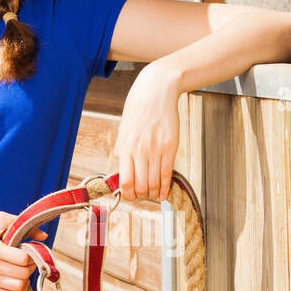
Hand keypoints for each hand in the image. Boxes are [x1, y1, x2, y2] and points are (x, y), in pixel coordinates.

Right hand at [0, 212, 46, 290]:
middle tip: (26, 263)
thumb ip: (21, 224)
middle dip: (29, 268)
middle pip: (23, 275)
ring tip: (20, 273)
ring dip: (24, 281)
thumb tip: (43, 236)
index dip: (30, 257)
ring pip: (18, 288)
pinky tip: (12, 281)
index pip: (23, 259)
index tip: (27, 253)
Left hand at [112, 60, 181, 202]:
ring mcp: (156, 150)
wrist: (156, 93)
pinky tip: (163, 193)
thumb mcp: (123, 129)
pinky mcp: (170, 147)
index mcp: (125, 147)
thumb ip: (122, 149)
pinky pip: (167, 173)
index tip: (130, 197)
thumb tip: (120, 166)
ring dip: (152, 194)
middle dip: (140, 196)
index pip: (124, 181)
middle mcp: (140, 151)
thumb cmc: (138, 109)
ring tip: (152, 195)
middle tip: (142, 197)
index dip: (127, 194)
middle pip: (140, 185)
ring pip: (154, 182)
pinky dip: (164, 187)